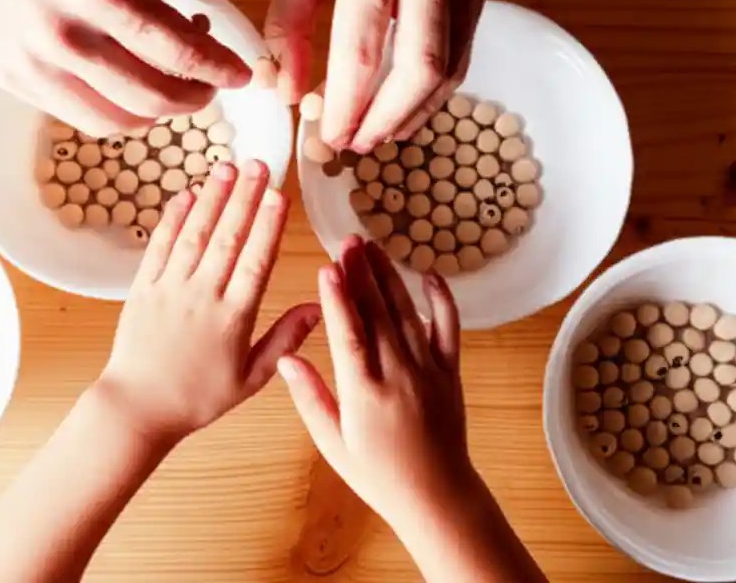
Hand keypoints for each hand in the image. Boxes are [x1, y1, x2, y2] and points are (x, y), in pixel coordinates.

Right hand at [0, 0, 250, 135]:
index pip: (176, 49)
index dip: (218, 68)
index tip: (241, 73)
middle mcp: (63, 32)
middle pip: (153, 95)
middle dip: (197, 95)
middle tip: (211, 82)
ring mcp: (32, 61)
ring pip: (119, 119)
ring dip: (159, 111)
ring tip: (170, 83)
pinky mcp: (9, 77)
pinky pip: (78, 118)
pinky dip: (117, 113)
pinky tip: (128, 85)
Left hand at [101, 160, 320, 438]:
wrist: (138, 407)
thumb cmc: (198, 398)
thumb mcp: (252, 377)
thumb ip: (286, 339)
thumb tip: (318, 306)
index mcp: (233, 318)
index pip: (255, 262)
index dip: (268, 226)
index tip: (279, 196)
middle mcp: (202, 297)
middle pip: (227, 238)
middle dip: (245, 198)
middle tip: (259, 165)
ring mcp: (170, 289)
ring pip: (194, 235)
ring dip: (212, 198)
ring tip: (227, 167)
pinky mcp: (143, 288)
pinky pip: (160, 246)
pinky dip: (173, 219)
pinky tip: (187, 194)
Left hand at [265, 0, 485, 151]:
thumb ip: (290, 24)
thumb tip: (285, 89)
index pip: (362, 52)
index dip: (347, 106)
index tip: (328, 136)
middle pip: (418, 69)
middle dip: (386, 120)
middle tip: (357, 145)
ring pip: (449, 69)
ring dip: (413, 114)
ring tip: (380, 135)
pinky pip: (462, 56)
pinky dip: (434, 93)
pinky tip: (407, 108)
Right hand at [277, 236, 470, 526]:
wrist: (435, 495)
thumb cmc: (378, 475)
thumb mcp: (332, 444)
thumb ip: (310, 398)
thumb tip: (286, 359)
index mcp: (364, 394)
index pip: (348, 335)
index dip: (337, 299)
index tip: (327, 267)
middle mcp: (397, 376)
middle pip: (377, 314)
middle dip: (361, 273)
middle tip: (348, 240)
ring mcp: (427, 371)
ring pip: (406, 313)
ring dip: (388, 277)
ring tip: (372, 247)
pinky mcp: (449, 373)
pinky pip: (448, 329)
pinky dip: (441, 300)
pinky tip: (429, 275)